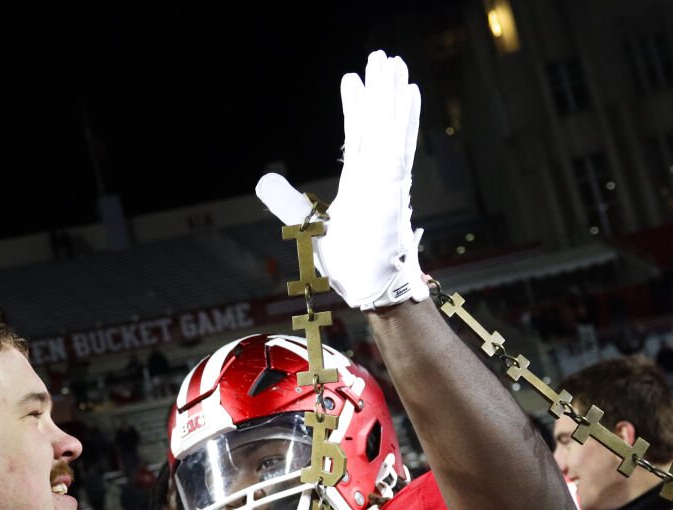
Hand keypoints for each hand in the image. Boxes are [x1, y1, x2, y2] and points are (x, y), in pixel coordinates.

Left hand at [255, 51, 427, 310]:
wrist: (371, 289)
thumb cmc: (350, 264)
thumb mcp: (308, 225)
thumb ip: (288, 202)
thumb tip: (263, 181)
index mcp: (359, 182)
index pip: (357, 135)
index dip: (354, 107)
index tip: (350, 79)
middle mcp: (376, 175)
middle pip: (377, 123)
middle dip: (379, 90)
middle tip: (380, 56)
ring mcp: (387, 179)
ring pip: (390, 127)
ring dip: (393, 93)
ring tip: (395, 63)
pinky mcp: (394, 188)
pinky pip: (400, 147)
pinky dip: (405, 120)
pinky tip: (408, 92)